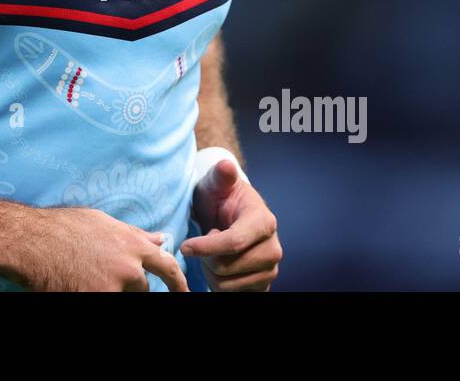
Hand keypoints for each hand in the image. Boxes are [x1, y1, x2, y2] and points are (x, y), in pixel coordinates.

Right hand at [9, 207, 190, 291]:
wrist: (32, 242)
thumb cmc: (63, 227)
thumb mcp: (102, 222)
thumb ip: (134, 234)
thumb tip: (161, 239)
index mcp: (132, 244)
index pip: (167, 266)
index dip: (178, 282)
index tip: (183, 291)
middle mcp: (129, 267)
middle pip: (140, 287)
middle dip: (125, 283)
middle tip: (97, 271)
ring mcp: (113, 287)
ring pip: (121, 296)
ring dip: (107, 288)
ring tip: (83, 274)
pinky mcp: (97, 298)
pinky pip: (104, 299)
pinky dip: (91, 292)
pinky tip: (75, 283)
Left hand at [180, 158, 281, 290]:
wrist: (231, 216)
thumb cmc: (221, 198)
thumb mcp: (217, 183)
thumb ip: (221, 175)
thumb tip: (226, 165)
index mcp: (264, 222)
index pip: (234, 242)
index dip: (206, 247)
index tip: (185, 246)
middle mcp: (273, 248)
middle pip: (227, 267)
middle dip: (206, 258)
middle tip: (204, 241)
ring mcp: (270, 270)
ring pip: (227, 284)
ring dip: (210, 271)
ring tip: (211, 252)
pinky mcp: (263, 285)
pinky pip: (233, 293)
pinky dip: (219, 283)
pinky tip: (218, 264)